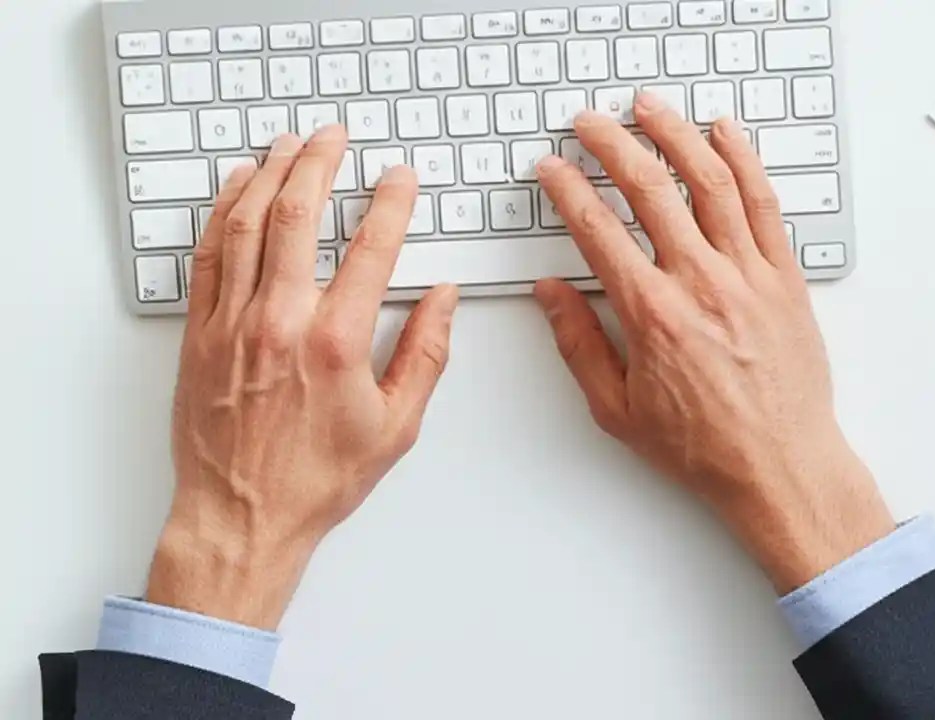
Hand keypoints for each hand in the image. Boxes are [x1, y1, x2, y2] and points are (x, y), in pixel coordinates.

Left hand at [147, 127, 458, 629]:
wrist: (242, 518)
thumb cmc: (317, 481)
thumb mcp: (397, 426)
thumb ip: (426, 354)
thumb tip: (443, 299)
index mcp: (337, 342)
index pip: (372, 247)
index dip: (392, 202)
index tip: (400, 177)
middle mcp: (282, 321)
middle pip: (300, 214)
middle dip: (320, 161)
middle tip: (334, 135)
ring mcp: (233, 323)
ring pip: (248, 223)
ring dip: (270, 173)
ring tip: (288, 145)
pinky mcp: (199, 333)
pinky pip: (207, 256)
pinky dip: (222, 213)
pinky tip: (237, 189)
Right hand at [534, 95, 894, 592]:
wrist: (780, 467)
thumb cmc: (703, 448)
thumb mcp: (617, 409)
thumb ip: (579, 343)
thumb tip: (551, 293)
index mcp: (652, 315)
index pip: (597, 228)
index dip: (566, 189)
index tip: (550, 168)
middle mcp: (701, 283)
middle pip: (649, 188)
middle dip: (610, 144)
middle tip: (588, 123)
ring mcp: (748, 275)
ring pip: (709, 181)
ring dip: (675, 134)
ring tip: (649, 108)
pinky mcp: (784, 278)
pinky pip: (764, 204)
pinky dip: (744, 161)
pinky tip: (725, 134)